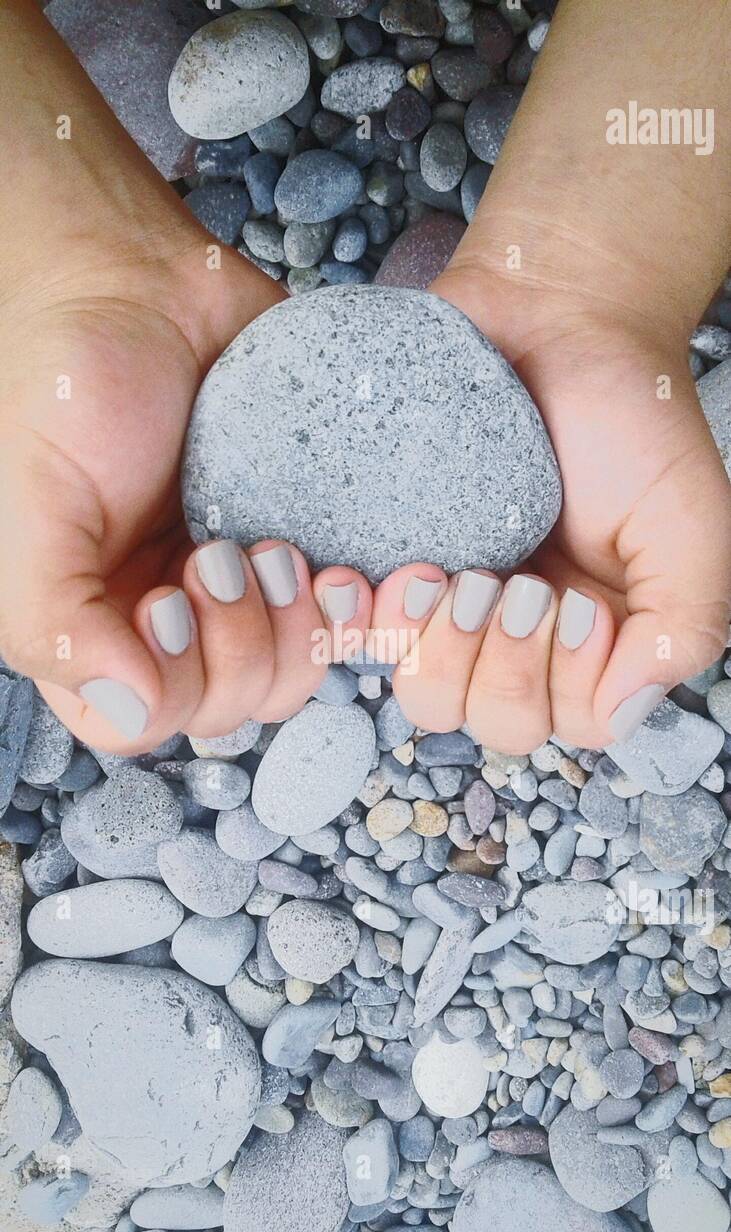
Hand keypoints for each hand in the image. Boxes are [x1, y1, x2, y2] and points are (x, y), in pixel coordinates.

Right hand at [0, 238, 372, 752]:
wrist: (139, 280)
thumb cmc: (64, 381)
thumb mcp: (31, 505)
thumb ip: (53, 620)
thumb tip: (130, 705)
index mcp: (93, 622)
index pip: (139, 720)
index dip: (170, 684)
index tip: (171, 598)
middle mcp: (169, 618)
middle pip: (227, 706)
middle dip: (240, 645)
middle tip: (225, 553)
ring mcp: (244, 585)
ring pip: (291, 674)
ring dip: (298, 631)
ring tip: (282, 551)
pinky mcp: (305, 541)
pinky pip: (346, 617)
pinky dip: (355, 612)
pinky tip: (348, 574)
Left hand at [382, 266, 730, 751]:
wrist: (554, 319)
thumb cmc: (629, 417)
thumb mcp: (690, 520)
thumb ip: (681, 624)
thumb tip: (625, 711)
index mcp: (597, 642)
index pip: (574, 723)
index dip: (563, 683)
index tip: (574, 604)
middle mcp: (521, 638)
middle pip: (495, 721)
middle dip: (500, 664)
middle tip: (513, 583)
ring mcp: (452, 609)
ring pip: (426, 696)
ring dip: (435, 647)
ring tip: (447, 573)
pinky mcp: (392, 568)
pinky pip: (362, 635)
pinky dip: (363, 621)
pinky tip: (369, 578)